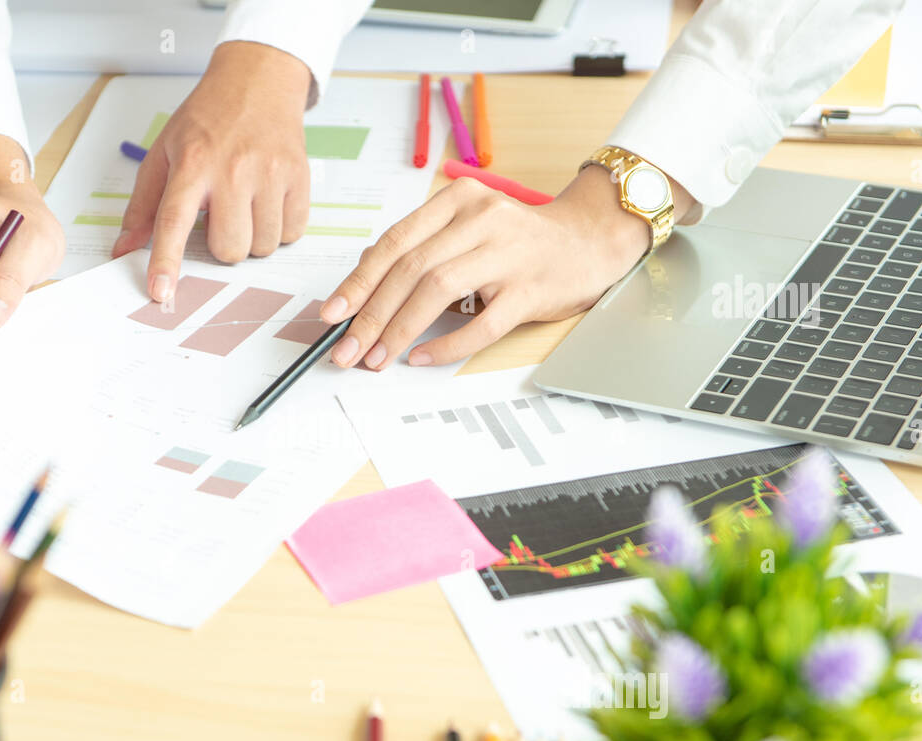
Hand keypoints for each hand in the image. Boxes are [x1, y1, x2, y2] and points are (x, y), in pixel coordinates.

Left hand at [111, 41, 312, 301]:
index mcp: (192, 164)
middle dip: (223, 244)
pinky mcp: (299, 177)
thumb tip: (124, 249)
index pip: (173, 222)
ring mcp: (270, 174)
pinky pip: (291, 234)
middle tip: (221, 216)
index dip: (166, 262)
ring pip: (262, 247)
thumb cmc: (208, 120)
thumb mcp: (164, 152)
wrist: (257, 81)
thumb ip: (143, 205)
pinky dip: (279, 227)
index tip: (160, 292)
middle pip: (229, 249)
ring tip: (246, 205)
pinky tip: (269, 201)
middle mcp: (232, 170)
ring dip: (252, 237)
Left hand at [318, 164, 694, 369]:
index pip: (395, 242)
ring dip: (400, 329)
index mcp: (459, 200)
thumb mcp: (467, 230)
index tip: (331, 313)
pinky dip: (447, 344)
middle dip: (370, 313)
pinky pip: (482, 323)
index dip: (359, 280)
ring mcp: (509, 252)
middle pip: (411, 268)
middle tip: (345, 349)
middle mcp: (482, 219)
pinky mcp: (531, 288)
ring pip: (439, 290)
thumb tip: (363, 287)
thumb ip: (422, 248)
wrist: (590, 243)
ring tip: (375, 358)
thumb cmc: (519, 243)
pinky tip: (422, 359)